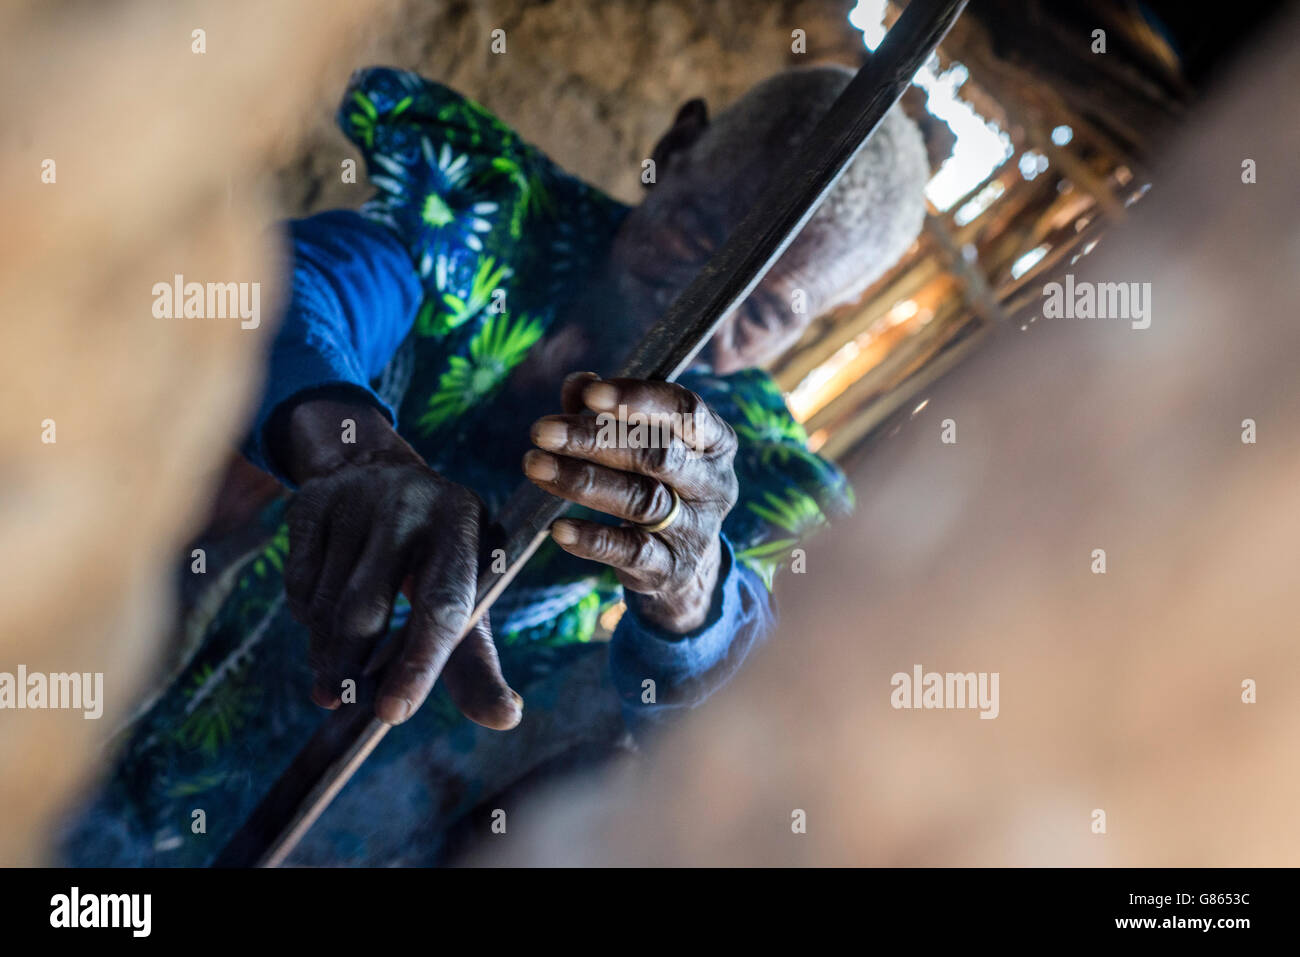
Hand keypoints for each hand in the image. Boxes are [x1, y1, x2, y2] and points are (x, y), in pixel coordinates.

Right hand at [272, 396, 521, 728]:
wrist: (380, 473)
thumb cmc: (437, 555)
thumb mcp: (466, 591)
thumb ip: (478, 660)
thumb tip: (506, 718)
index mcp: (462, 524)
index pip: (442, 605)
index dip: (419, 664)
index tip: (392, 714)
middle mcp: (409, 504)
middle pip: (366, 610)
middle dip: (350, 669)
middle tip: (346, 702)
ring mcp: (353, 499)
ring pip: (325, 605)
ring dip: (327, 651)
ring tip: (339, 666)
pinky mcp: (309, 503)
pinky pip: (298, 586)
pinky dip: (308, 617)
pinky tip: (327, 610)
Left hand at [523, 373, 738, 633]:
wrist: (687, 563)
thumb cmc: (658, 483)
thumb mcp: (645, 442)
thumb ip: (609, 409)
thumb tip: (576, 385)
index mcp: (714, 442)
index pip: (685, 409)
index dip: (639, 399)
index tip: (590, 394)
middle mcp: (713, 483)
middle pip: (656, 455)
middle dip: (594, 439)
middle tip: (542, 430)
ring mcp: (696, 529)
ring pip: (641, 501)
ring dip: (583, 481)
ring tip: (534, 465)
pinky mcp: (671, 568)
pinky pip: (630, 551)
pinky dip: (592, 539)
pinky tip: (558, 528)